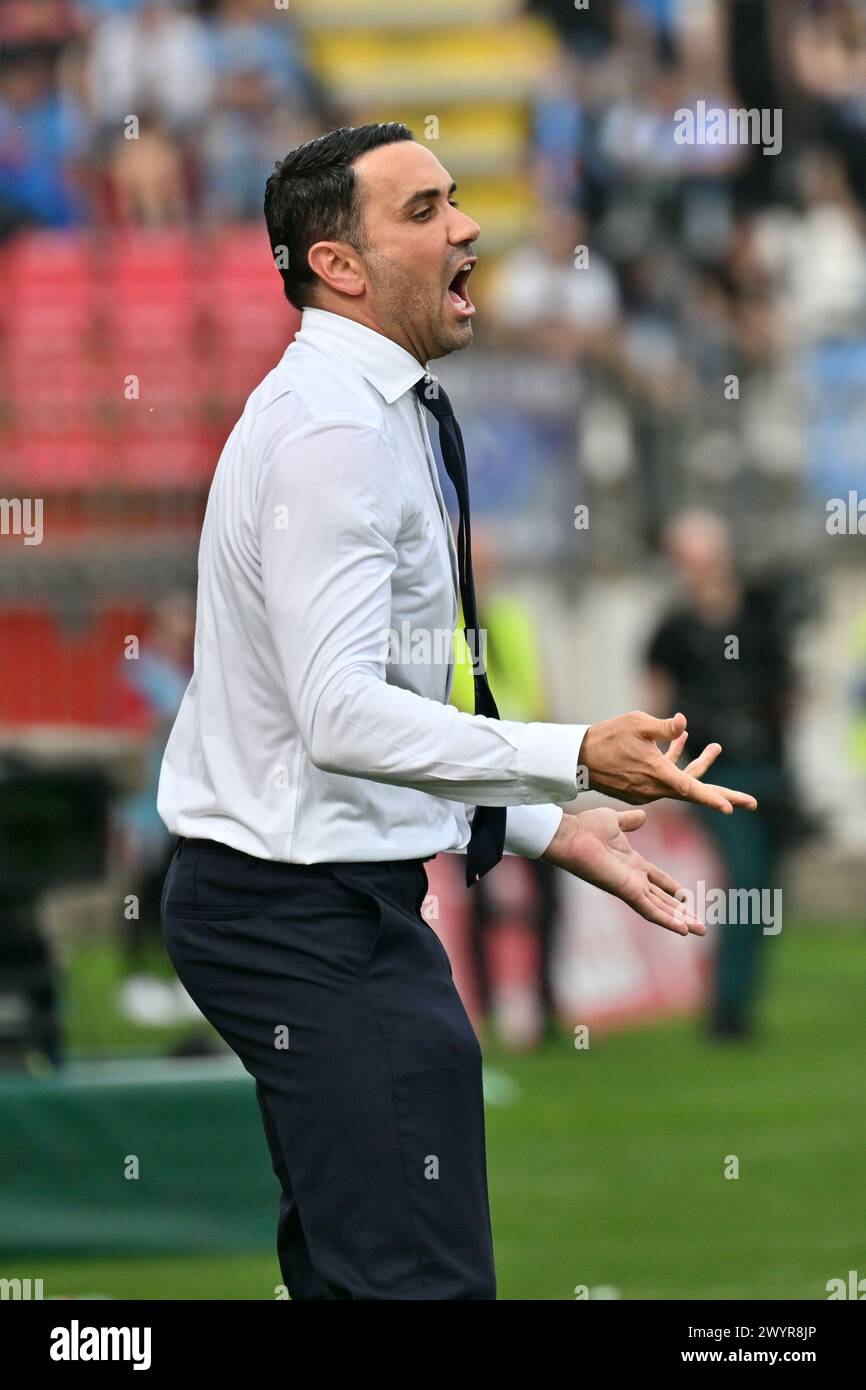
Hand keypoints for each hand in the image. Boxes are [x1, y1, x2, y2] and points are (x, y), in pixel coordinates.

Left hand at [541, 807, 704, 936]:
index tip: (687, 896)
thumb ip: (629, 821)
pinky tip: (682, 929)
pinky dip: (667, 920)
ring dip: (680, 921)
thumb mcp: (614, 821)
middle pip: (662, 900)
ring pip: (660, 909)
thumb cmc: (586, 827)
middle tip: (699, 925)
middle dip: (681, 913)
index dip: (672, 888)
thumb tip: (641, 816)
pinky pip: (650, 910)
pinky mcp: (626, 892)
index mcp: (632, 864)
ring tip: (699, 931)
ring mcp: (630, 888)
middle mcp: (632, 879)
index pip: (658, 880)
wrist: (572, 835)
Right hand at [580, 711, 757, 814]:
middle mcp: (655, 788)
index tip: (733, 808)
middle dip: (724, 795)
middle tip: (751, 803)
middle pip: (696, 792)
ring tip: (716, 747)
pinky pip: (666, 778)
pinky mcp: (640, 788)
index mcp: (658, 775)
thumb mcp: (636, 724)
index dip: (714, 798)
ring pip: (681, 781)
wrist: (577, 758)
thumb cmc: (607, 738)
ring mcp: (648, 791)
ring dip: (698, 766)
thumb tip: (683, 723)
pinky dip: (676, 762)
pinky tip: (683, 741)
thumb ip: (663, 727)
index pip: (692, 789)